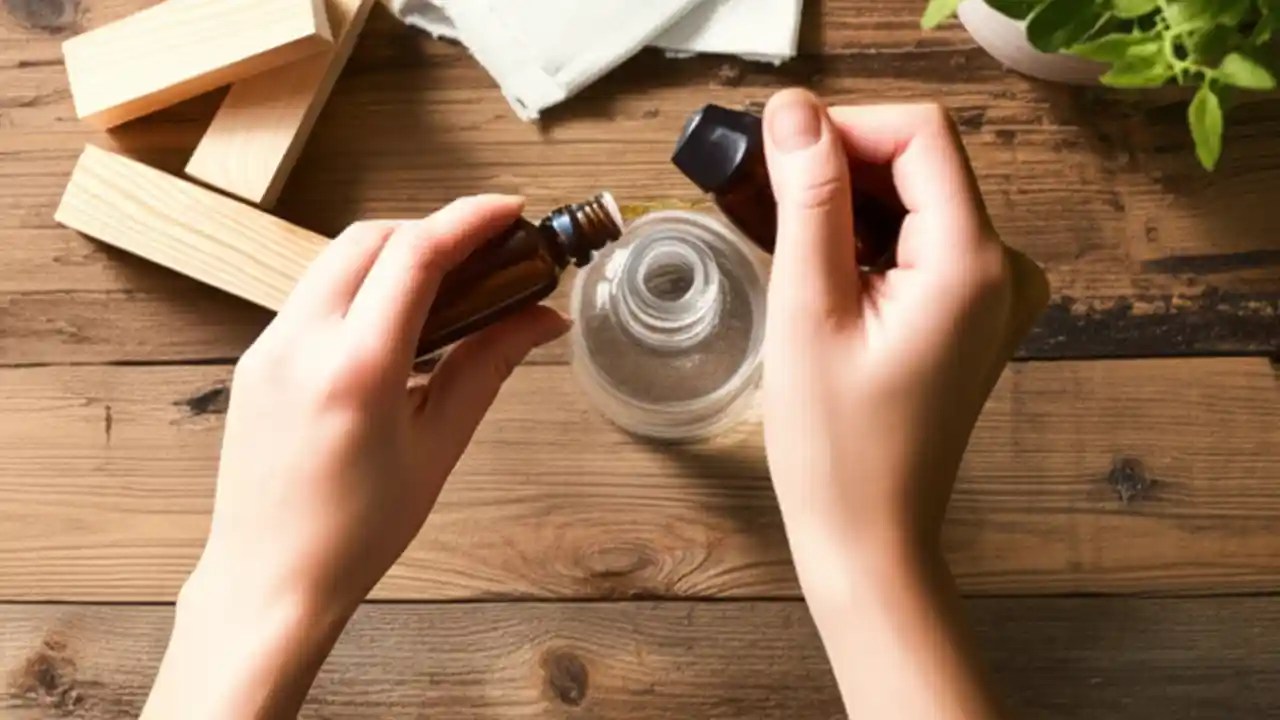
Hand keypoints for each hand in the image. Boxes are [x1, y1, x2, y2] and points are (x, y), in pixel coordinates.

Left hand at [144, 195, 567, 718]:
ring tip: (446, 286)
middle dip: (431, 228)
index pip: (415, 255)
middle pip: (369, 237)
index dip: (469, 219)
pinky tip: (394, 322)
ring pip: (336, 260)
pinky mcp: (256, 360)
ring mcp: (268, 348)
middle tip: (484, 250)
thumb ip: (487, 367)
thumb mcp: (438, 446)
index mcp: (355, 369)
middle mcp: (300, 343)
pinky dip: (360, 285)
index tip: (508, 209)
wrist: (270, 580)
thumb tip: (540, 320)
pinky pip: (313, 295)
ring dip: (393, 253)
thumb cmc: (357, 532)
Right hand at [760, 89, 1048, 719]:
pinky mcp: (969, 310)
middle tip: (766, 204)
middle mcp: (1001, 269)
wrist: (869, 533)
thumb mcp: (809, 311)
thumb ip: (808, 200)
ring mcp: (991, 292)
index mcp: (972, 265)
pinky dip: (865, 238)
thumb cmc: (837, 447)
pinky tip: (824, 278)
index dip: (844, 128)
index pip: (920, 135)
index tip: (778, 155)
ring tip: (791, 250)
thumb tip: (795, 112)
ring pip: (914, 197)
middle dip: (840, 166)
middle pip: (920, 162)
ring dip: (847, 204)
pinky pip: (918, 238)